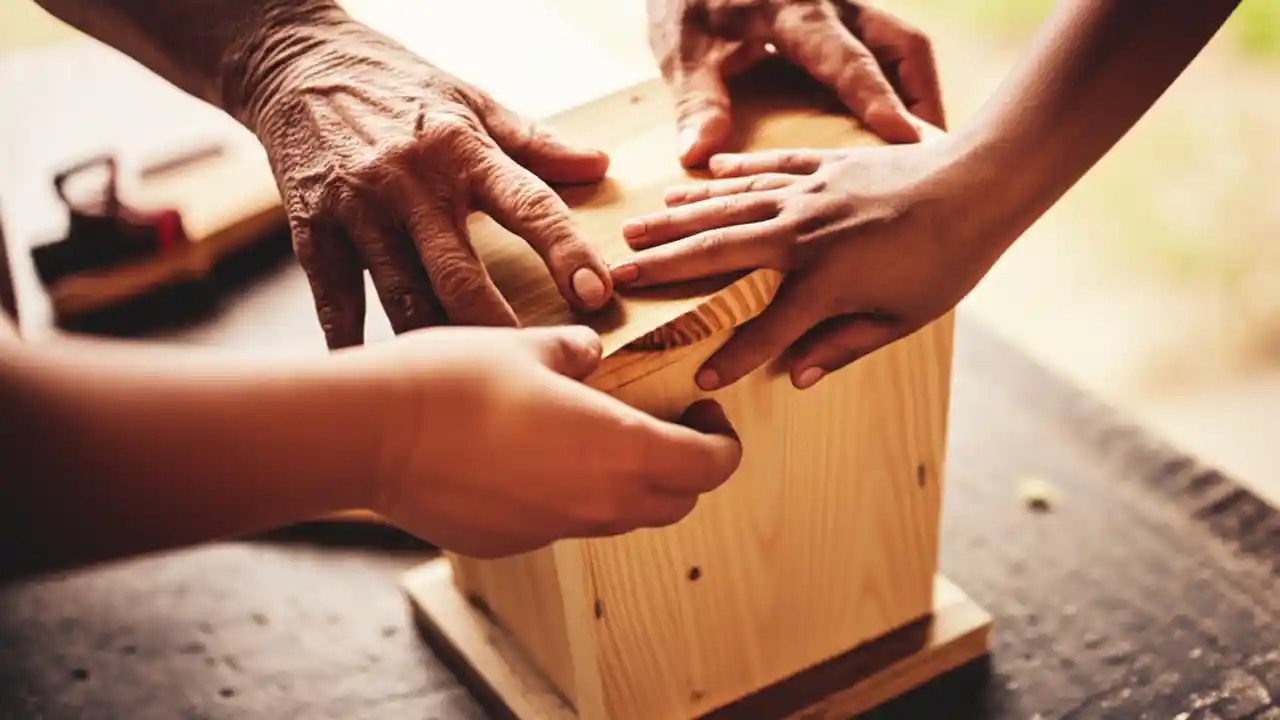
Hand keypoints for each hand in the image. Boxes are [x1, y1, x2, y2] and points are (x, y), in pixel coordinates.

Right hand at [235, 12, 613, 347]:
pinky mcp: (312, 232)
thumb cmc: (400, 89)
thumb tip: (599, 166)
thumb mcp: (472, 102)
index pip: (527, 203)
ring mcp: (358, 211)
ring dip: (436, 347)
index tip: (596, 292)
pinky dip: (353, 345)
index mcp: (462, 150)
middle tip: (532, 371)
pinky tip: (379, 381)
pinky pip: (336, 300)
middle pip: (459, 271)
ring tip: (469, 393)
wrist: (299, 68)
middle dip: (497, 326)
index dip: (565, 249)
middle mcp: (411, 184)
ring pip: (402, 296)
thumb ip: (536, 142)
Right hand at [352, 325, 741, 557]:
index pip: (710, 468)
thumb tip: (590, 353)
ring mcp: (554, 530)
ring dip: (631, 484)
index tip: (705, 414)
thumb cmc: (455, 379)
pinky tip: (534, 459)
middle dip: (685, 468)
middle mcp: (598, 502)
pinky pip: (564, 524)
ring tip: (600, 438)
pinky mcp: (512, 543)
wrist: (372, 433)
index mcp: (621, 448)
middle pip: (675, 502)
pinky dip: (572, 498)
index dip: (722, 444)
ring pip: (621, 518)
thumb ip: (575, 351)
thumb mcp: (529, 347)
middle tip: (666, 425)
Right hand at [610, 141, 1010, 389]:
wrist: (979, 185)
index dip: (732, 359)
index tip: (699, 381)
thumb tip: (798, 378)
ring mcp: (809, 193)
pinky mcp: (823, 164)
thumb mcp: (903, 318)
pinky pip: (767, 167)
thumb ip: (844, 345)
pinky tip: (702, 175)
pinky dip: (732, 172)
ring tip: (637, 226)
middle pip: (718, 252)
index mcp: (825, 280)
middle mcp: (803, 234)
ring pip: (729, 206)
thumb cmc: (947, 262)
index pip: (765, 329)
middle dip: (664, 266)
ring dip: (679, 217)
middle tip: (619, 276)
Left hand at [647, 0, 943, 166]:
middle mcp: (833, 5)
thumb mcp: (682, 52)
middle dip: (924, 96)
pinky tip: (898, 122)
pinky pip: (888, 47)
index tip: (906, 137)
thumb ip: (696, 101)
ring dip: (919, 90)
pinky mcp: (844, 15)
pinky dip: (901, 82)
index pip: (847, 61)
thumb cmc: (687, 5)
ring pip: (904, 43)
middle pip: (904, 44)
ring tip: (923, 144)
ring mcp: (845, 7)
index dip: (879, 100)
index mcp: (796, 14)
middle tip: (932, 152)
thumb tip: (697, 154)